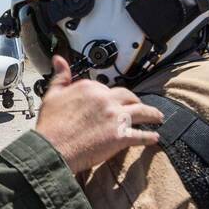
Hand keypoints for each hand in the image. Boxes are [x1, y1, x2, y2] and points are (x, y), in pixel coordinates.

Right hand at [34, 56, 164, 172]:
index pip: (107, 88)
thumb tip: (59, 60)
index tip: (113, 102)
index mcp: (90, 88)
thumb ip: (60, 77)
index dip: (111, 97)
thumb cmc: (50, 126)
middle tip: (140, 107)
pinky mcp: (120, 137)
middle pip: (129, 97)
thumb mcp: (52, 95)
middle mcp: (106, 99)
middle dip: (135, 102)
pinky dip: (149, 137)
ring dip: (152, 114)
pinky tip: (155, 137)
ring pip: (141, 112)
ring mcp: (115, 117)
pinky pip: (141, 135)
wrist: (52, 149)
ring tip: (158, 117)